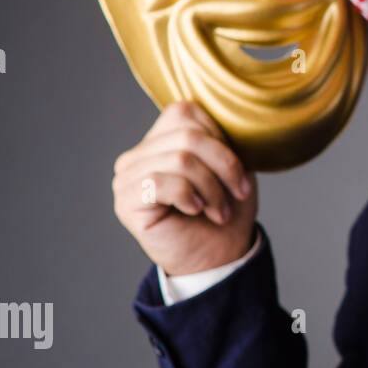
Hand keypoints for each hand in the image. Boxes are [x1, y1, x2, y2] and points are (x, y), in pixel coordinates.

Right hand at [112, 100, 256, 275]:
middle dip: (223, 166)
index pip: (187, 113)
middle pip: (187, 136)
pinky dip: (189, 196)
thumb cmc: (225, 210)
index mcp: (161, 139)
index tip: (240, 176)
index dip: (222, 143)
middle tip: (237, 195)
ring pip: (178, 160)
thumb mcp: (230, 166)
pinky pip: (159, 182)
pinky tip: (195, 211)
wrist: (219, 256)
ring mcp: (128, 177)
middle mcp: (138, 154)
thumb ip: (216, 136)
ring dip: (211, 188)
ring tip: (219, 210)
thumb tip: (218, 111)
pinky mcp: (126, 201)